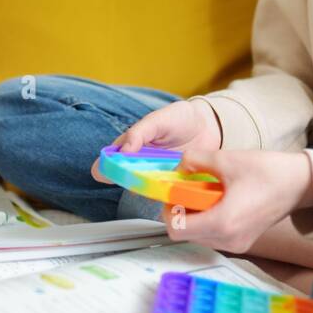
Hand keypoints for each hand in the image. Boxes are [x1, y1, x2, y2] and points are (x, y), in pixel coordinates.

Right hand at [90, 98, 221, 183]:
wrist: (208, 125)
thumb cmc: (179, 118)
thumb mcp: (157, 120)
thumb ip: (139, 133)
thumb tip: (123, 150)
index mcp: (132, 146)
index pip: (112, 160)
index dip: (106, 168)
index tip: (104, 174)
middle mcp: (142, 163)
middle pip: (127, 178)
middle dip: (129, 180)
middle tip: (137, 177)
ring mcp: (158, 175)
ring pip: (146, 188)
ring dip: (149, 188)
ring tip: (158, 179)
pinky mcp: (174, 183)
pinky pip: (166, 193)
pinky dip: (167, 193)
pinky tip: (172, 188)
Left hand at [161, 149, 312, 253]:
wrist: (301, 184)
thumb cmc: (269, 172)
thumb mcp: (227, 158)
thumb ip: (195, 160)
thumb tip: (179, 165)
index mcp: (222, 222)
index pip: (177, 229)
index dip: (168, 210)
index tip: (173, 192)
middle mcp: (228, 240)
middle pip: (186, 233)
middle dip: (181, 210)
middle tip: (188, 188)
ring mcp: (236, 244)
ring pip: (199, 236)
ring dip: (195, 215)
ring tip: (206, 192)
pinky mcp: (242, 242)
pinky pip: (213, 235)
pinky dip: (208, 219)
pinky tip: (218, 200)